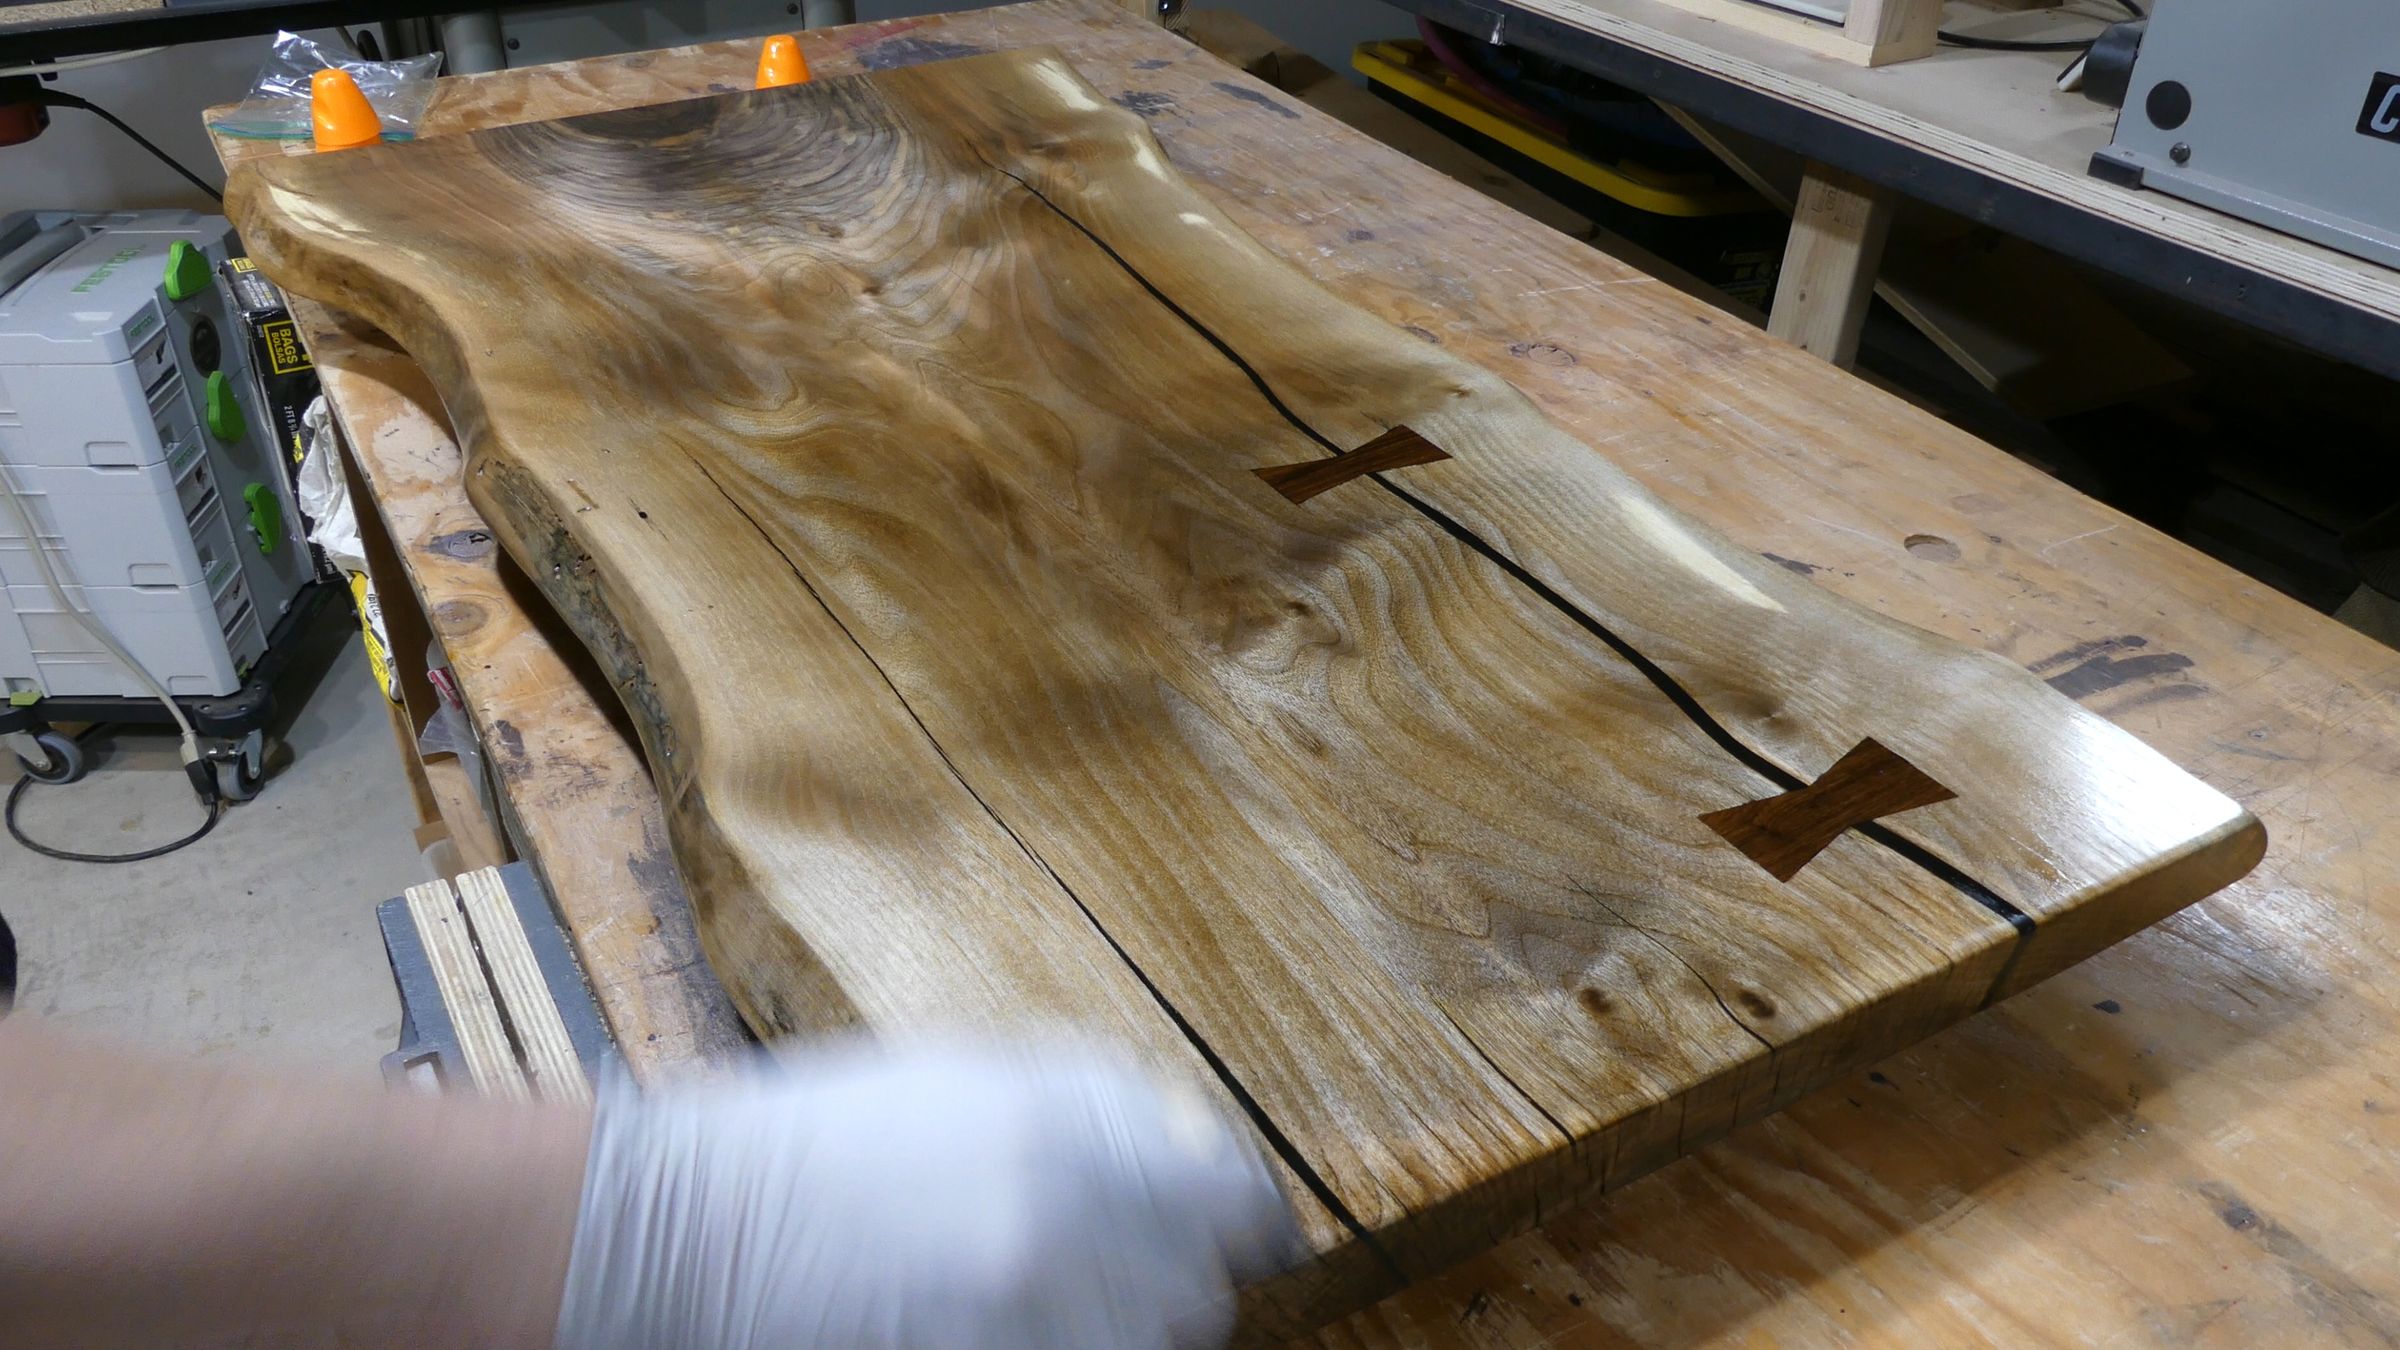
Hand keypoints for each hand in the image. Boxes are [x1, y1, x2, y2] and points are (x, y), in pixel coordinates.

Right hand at [554, 1038, 1299, 1348]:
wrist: (688, 1228)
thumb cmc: (820, 1148)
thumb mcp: (971, 1081)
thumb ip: (1094, 1114)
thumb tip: (1188, 1156)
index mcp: (1071, 1135)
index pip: (1234, 1206)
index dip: (1240, 1231)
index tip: (1234, 1245)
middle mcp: (1067, 1229)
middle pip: (1199, 1300)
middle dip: (1166, 1293)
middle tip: (1102, 1280)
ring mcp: (1025, 1319)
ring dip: (1114, 1336)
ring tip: (1035, 1308)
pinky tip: (995, 1326)